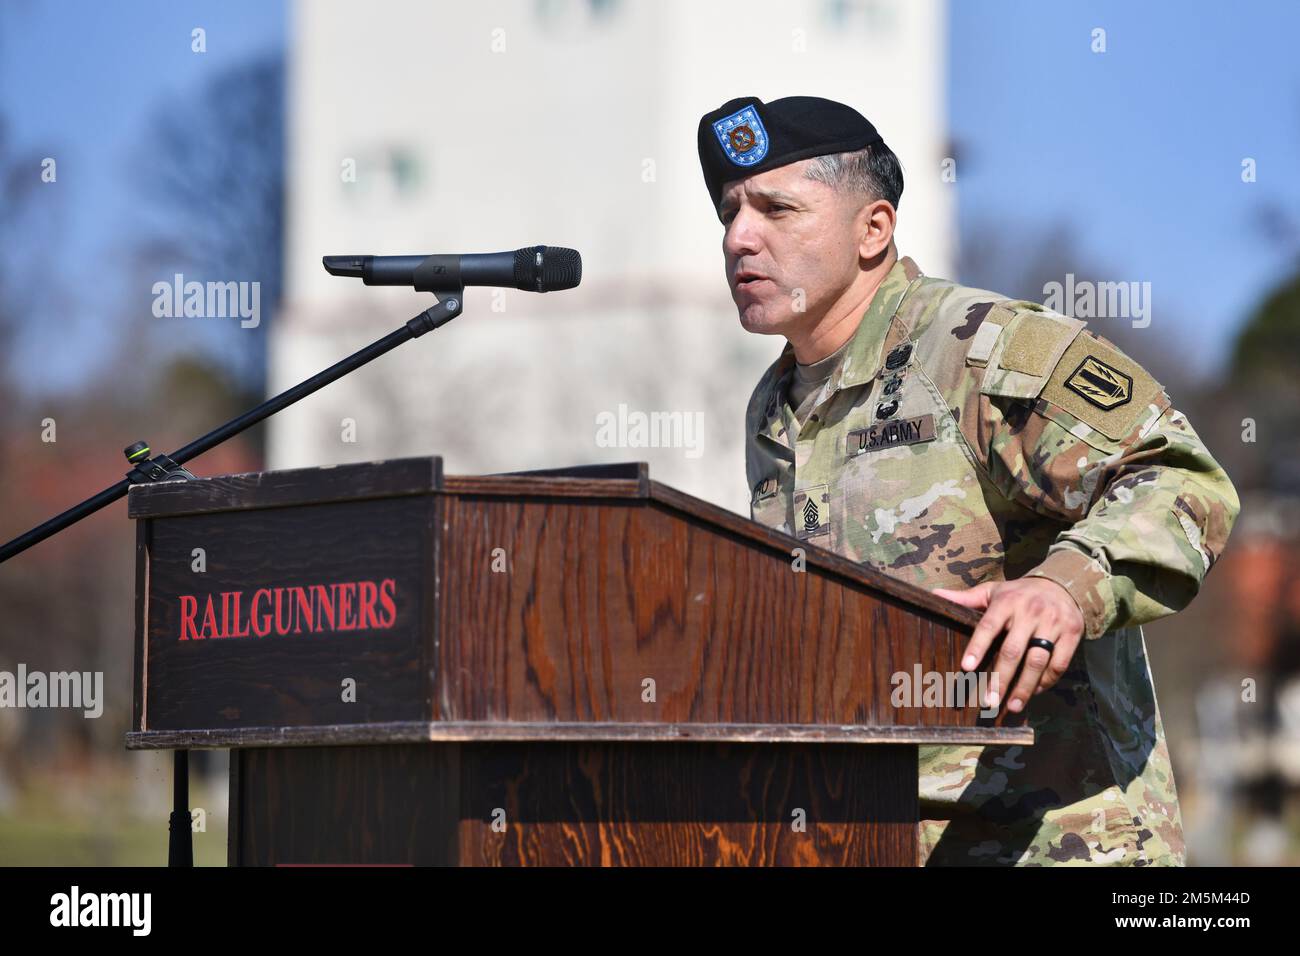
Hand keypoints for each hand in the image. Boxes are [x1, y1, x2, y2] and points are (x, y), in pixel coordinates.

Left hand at [931, 578, 1084, 714]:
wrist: (1062, 584)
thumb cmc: (1019, 594)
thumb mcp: (993, 591)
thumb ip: (966, 598)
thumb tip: (933, 595)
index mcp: (1007, 601)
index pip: (988, 626)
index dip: (977, 646)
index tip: (965, 668)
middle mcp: (1030, 612)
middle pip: (1013, 650)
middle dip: (1001, 678)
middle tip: (989, 702)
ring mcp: (1053, 623)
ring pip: (1037, 660)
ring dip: (1024, 687)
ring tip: (1012, 706)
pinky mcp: (1072, 634)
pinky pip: (1059, 664)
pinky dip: (1046, 681)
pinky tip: (1034, 692)